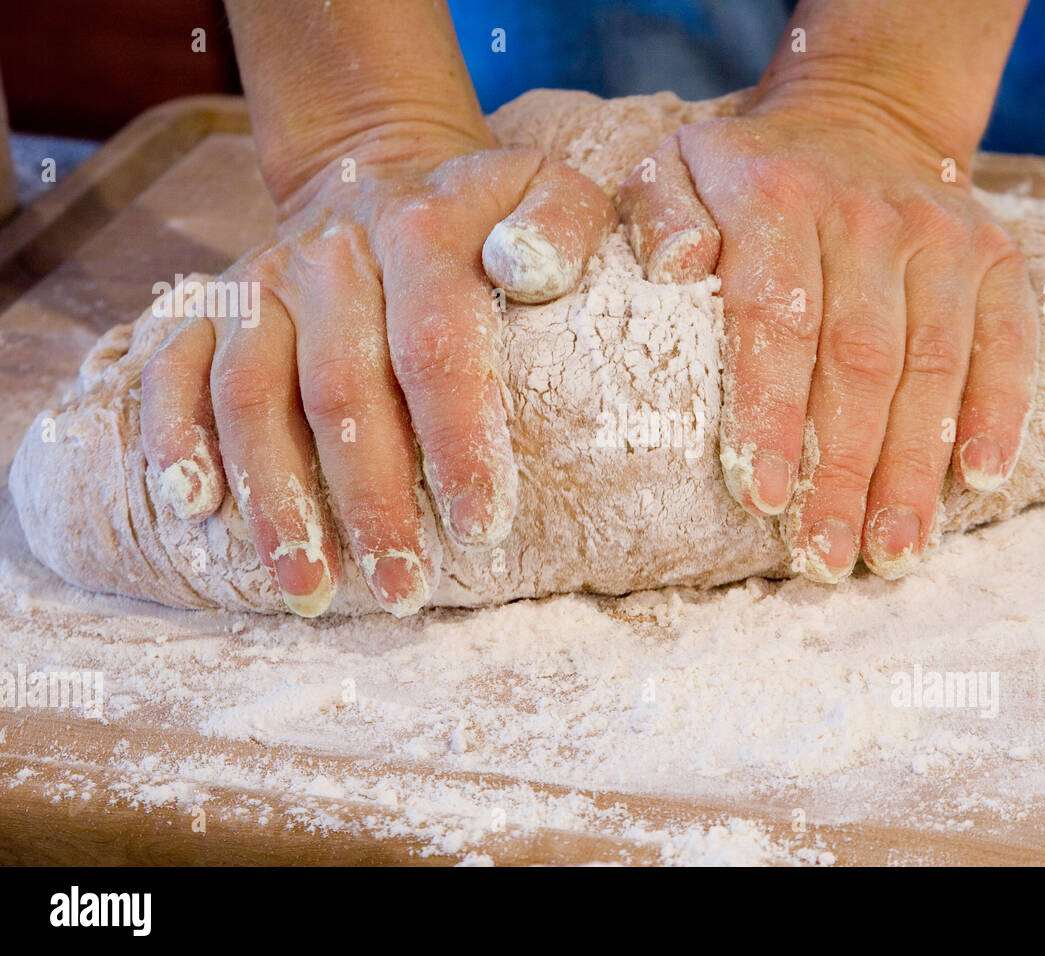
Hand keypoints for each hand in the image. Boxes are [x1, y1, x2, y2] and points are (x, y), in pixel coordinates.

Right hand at [141, 128, 612, 616]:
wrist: (378, 164)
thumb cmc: (481, 211)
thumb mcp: (546, 188)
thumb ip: (563, 225)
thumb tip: (528, 269)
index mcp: (422, 234)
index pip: (437, 349)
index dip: (458, 443)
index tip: (481, 529)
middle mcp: (331, 258)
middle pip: (341, 392)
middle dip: (372, 503)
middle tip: (403, 591)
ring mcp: (263, 282)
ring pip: (251, 396)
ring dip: (276, 500)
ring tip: (310, 590)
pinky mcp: (213, 304)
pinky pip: (174, 372)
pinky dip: (177, 439)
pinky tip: (196, 510)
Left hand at [618, 97, 1037, 581]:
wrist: (860, 117)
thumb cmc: (749, 173)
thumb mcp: (676, 165)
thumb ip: (660, 215)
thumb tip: (680, 268)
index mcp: (778, 200)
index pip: (776, 320)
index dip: (771, 415)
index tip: (763, 499)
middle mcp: (869, 218)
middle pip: (859, 363)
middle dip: (843, 472)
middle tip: (827, 557)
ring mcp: (943, 239)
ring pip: (932, 368)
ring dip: (914, 468)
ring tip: (894, 550)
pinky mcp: (996, 259)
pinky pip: (1008, 342)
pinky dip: (1000, 411)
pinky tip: (983, 480)